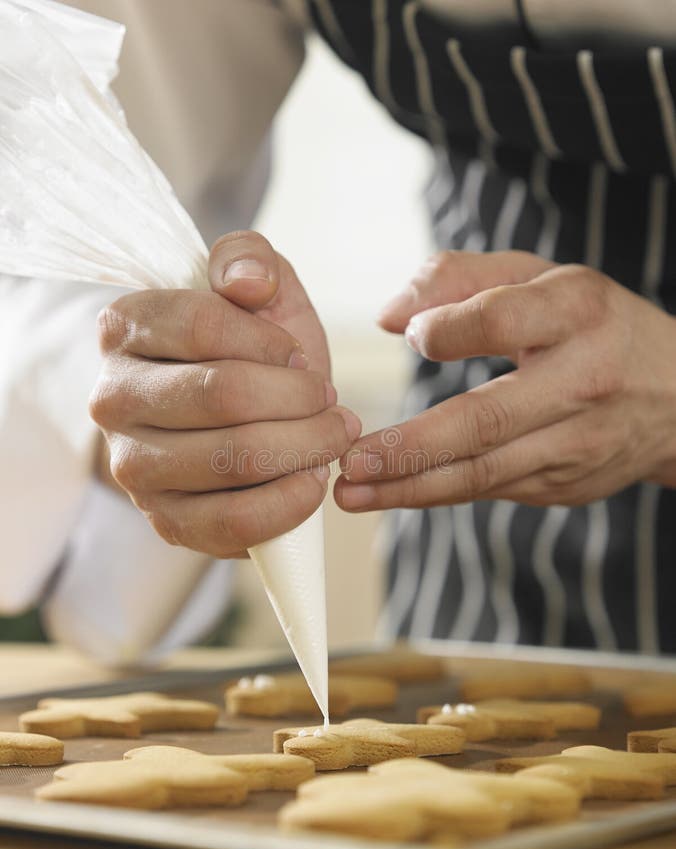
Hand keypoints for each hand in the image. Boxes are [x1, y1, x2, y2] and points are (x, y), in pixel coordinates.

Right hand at [90, 231, 360, 555]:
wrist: (246, 424)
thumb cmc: (252, 353)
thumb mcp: (257, 290)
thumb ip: (250, 258)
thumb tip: (247, 284)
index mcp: (123, 329)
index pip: (202, 326)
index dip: (270, 344)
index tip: (298, 356)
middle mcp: (112, 399)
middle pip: (224, 395)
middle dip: (302, 398)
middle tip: (333, 402)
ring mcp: (133, 468)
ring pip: (235, 458)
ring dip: (308, 446)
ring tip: (332, 435)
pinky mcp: (166, 522)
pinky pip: (235, 521)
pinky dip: (291, 502)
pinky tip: (312, 480)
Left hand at [335, 250, 675, 511]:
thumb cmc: (592, 324)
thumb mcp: (541, 277)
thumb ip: (460, 279)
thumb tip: (389, 318)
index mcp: (577, 313)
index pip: (502, 319)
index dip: (449, 330)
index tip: (412, 337)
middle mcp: (581, 381)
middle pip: (487, 420)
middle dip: (411, 447)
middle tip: (349, 460)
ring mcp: (576, 442)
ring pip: (483, 471)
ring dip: (409, 487)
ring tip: (349, 492)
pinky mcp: (563, 483)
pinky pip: (489, 488)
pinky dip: (434, 493)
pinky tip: (389, 493)